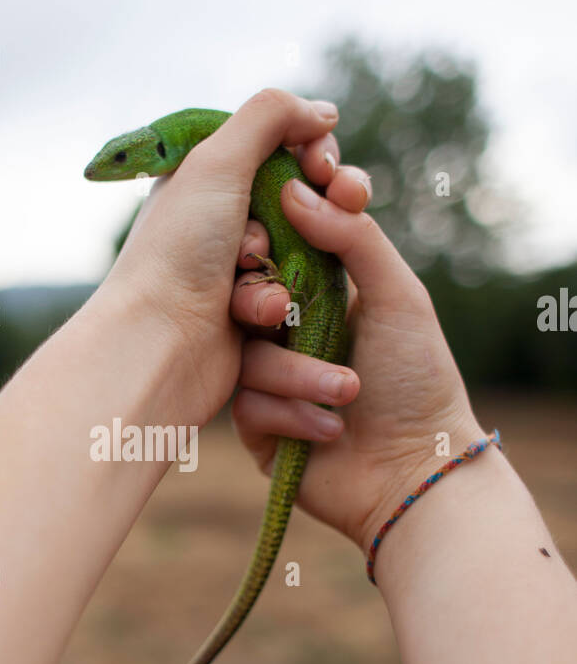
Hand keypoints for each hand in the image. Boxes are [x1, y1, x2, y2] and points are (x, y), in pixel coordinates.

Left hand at [102, 88, 368, 425]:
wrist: (160, 344)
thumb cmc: (178, 250)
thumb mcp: (216, 162)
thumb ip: (271, 116)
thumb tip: (324, 112)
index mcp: (205, 179)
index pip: (278, 149)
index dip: (309, 155)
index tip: (323, 167)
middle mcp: (218, 221)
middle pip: (297, 201)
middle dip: (304, 214)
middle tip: (306, 221)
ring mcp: (233, 271)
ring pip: (299, 253)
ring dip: (282, 265)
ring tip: (248, 277)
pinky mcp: (248, 317)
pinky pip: (286, 298)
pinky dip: (272, 302)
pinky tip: (251, 315)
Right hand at [230, 178, 484, 552]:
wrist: (417, 473)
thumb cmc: (419, 379)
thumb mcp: (398, 295)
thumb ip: (353, 236)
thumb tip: (296, 191)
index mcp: (320, 293)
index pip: (277, 248)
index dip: (270, 233)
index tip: (276, 223)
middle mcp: (288, 331)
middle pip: (245, 298)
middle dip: (264, 304)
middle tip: (283, 310)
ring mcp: (271, 381)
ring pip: (248, 357)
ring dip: (299, 375)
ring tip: (348, 393)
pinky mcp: (258, 429)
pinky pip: (249, 406)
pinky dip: (293, 415)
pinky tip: (331, 430)